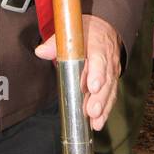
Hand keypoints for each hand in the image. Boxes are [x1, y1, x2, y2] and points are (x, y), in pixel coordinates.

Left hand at [34, 14, 121, 131]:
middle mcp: (108, 60)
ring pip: (109, 91)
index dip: (97, 74)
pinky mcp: (112, 81)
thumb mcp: (71, 32)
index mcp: (98, 45)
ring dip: (103, 107)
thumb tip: (40, 51)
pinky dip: (106, 111)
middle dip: (99, 98)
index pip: (99, 59)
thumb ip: (55, 43)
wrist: (107, 29)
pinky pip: (110, 96)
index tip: (92, 87)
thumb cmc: (87, 32)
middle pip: (106, 80)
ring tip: (95, 122)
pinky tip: (98, 123)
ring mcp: (111, 72)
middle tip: (92, 111)